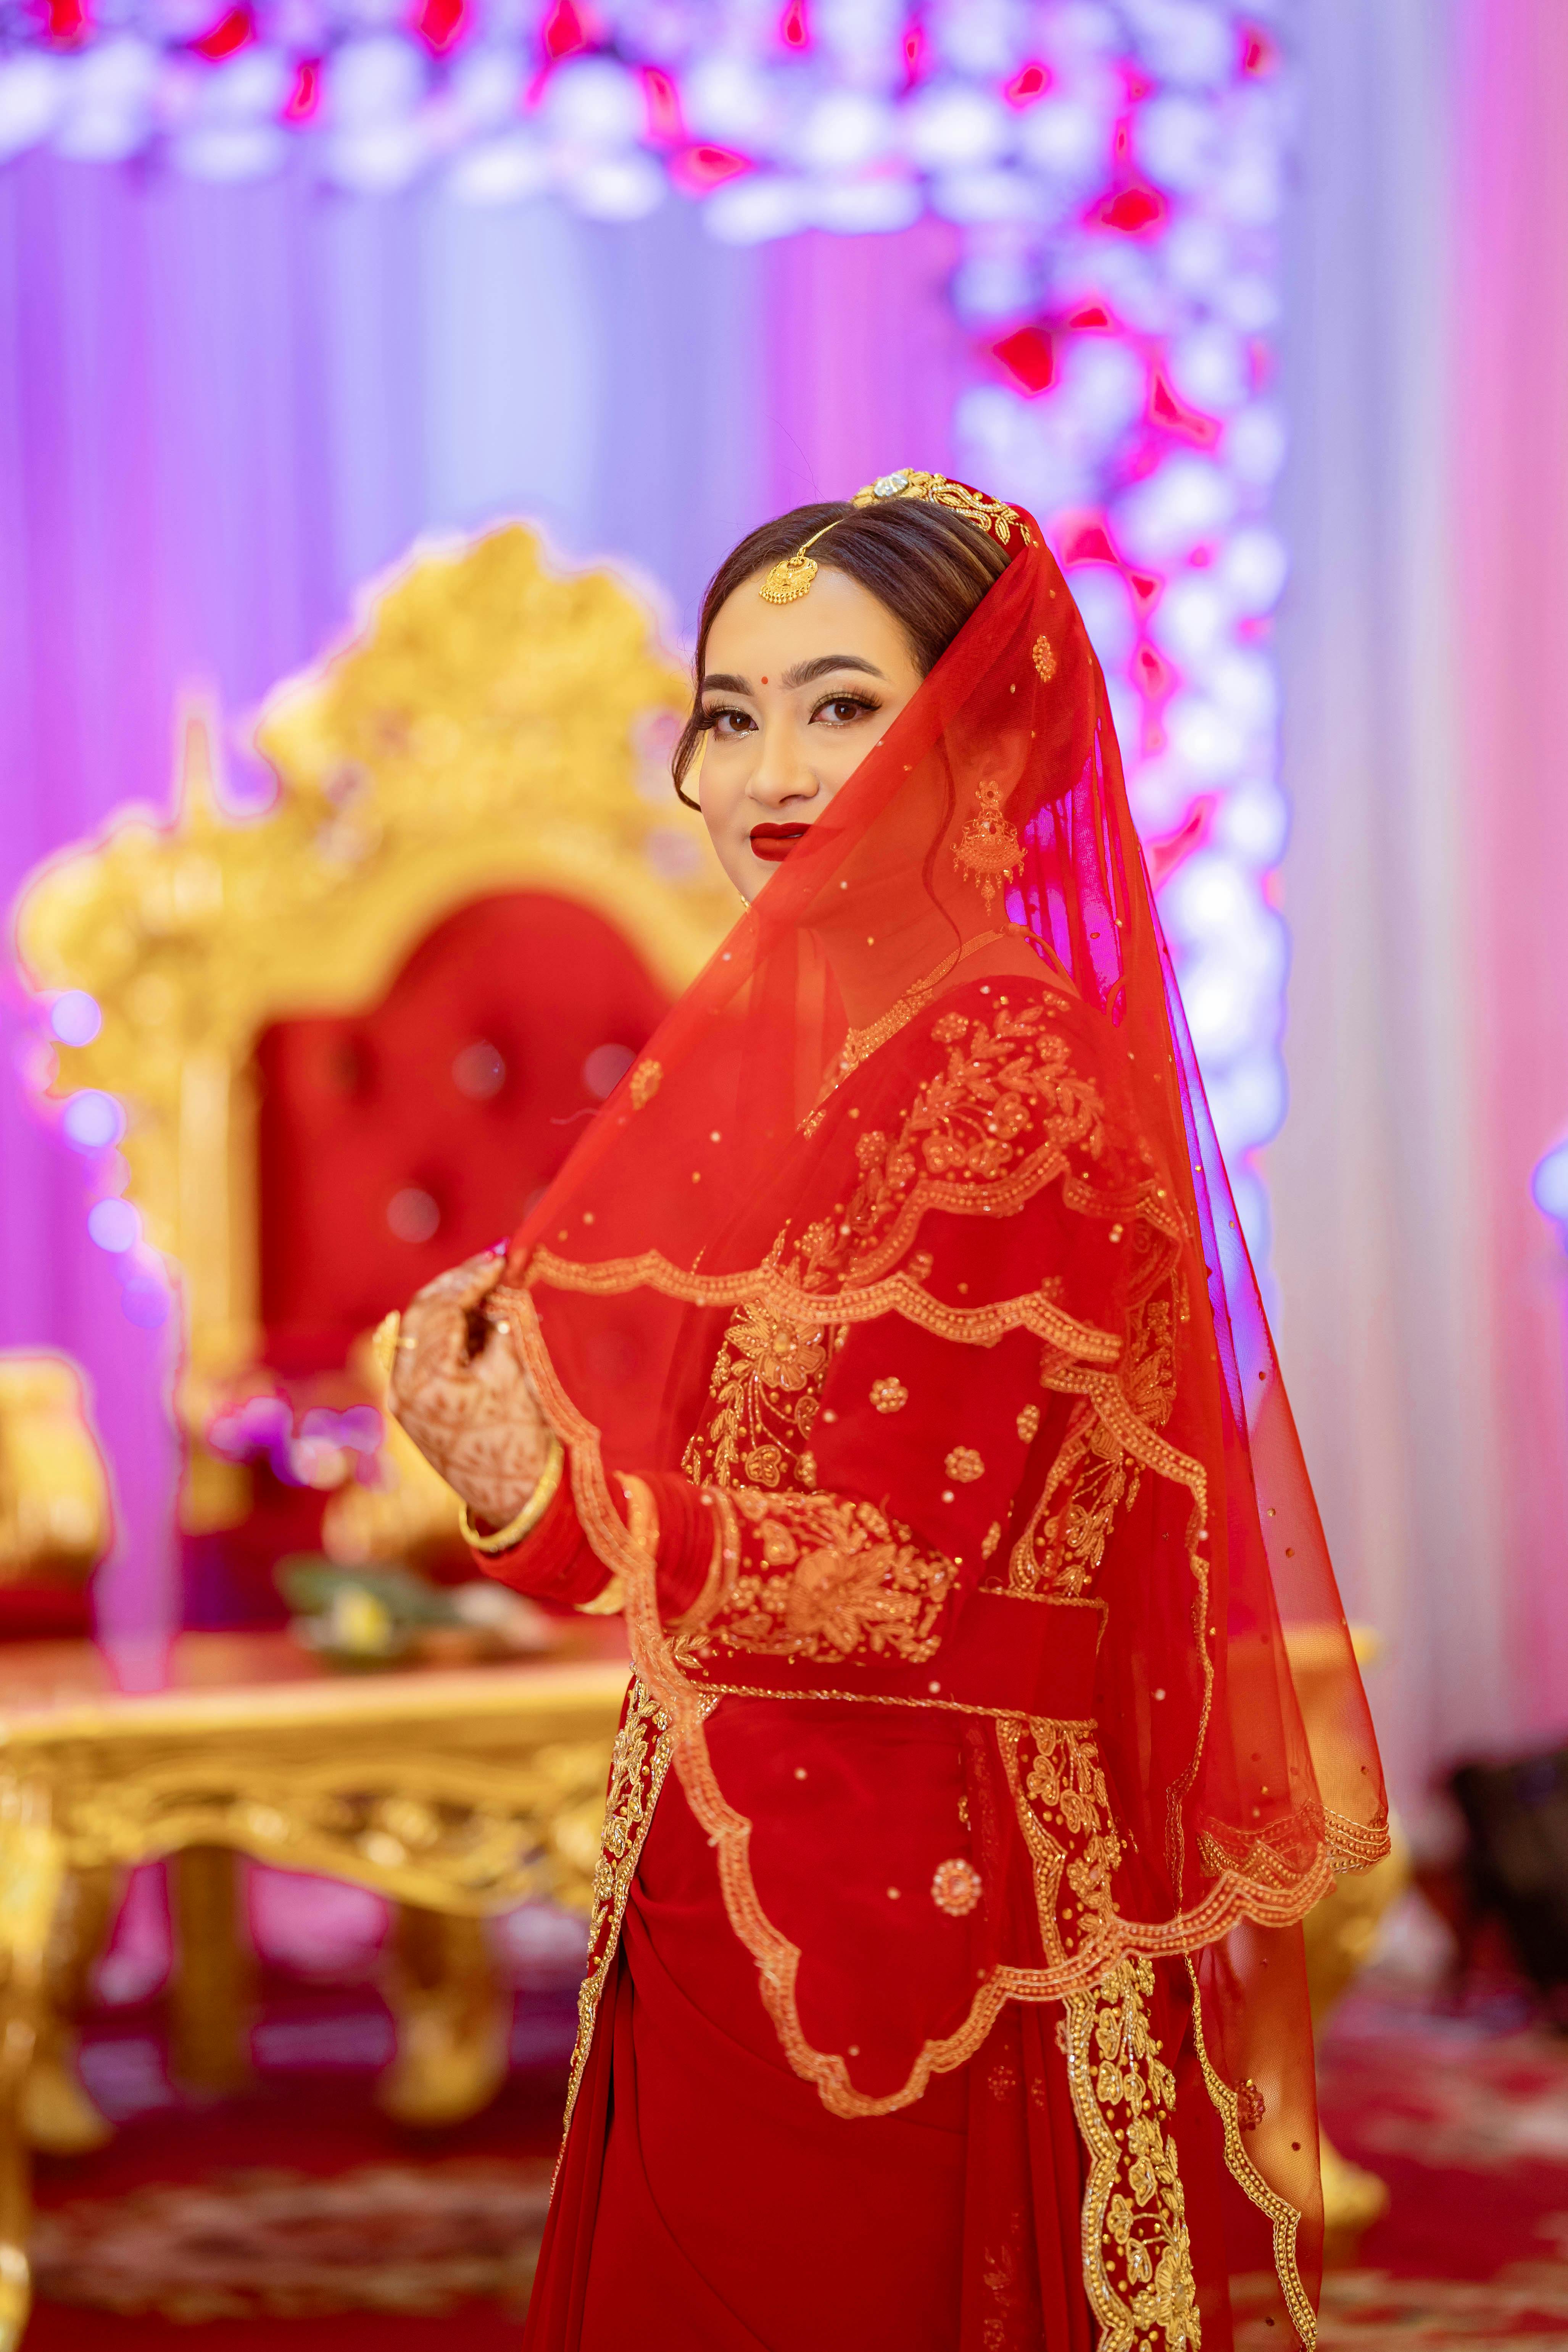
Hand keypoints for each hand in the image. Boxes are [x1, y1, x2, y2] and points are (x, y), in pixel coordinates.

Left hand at [387, 1252, 554, 1531]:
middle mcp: (402, 1391)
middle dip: (459, 1285)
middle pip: (421, 1316)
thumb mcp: (519, 1371)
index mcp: (425, 1384)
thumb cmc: (524, 1439)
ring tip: (492, 1287)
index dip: (473, 1277)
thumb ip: (507, 1320)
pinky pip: (425, 1354)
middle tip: (495, 1263)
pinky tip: (480, 1320)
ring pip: (420, 1332)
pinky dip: (450, 1332)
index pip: (440, 1309)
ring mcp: (403, 1401)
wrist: (520, 1501)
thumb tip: (510, 1273)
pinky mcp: (414, 1408)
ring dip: (454, 1305)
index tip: (503, 1258)